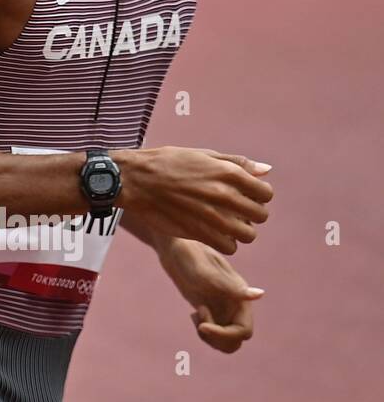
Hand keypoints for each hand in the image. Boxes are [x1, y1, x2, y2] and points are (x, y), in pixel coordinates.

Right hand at [115, 147, 272, 253]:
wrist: (135, 180)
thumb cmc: (168, 163)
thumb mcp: (203, 154)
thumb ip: (237, 163)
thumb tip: (266, 170)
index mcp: (227, 173)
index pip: (265, 194)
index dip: (259, 195)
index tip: (246, 195)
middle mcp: (223, 195)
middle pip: (260, 216)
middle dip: (253, 214)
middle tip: (237, 211)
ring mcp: (211, 216)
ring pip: (248, 235)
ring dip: (241, 231)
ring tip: (227, 224)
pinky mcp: (198, 232)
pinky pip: (229, 247)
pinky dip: (226, 243)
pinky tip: (215, 234)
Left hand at [161, 239, 262, 352]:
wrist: (172, 245)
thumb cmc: (188, 253)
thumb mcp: (206, 270)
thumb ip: (231, 286)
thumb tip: (260, 294)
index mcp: (239, 296)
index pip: (243, 331)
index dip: (225, 335)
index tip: (202, 327)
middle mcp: (234, 304)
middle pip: (237, 340)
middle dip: (218, 339)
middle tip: (200, 324)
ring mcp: (221, 307)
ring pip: (226, 339)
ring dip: (211, 337)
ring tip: (197, 316)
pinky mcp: (209, 307)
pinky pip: (214, 331)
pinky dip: (204, 330)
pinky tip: (193, 314)